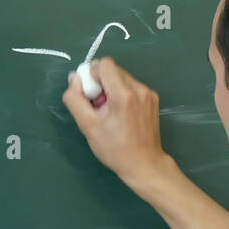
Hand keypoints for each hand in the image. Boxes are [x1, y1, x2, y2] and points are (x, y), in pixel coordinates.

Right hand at [62, 57, 171, 188]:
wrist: (144, 164)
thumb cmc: (114, 149)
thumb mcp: (88, 126)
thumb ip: (75, 99)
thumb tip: (74, 78)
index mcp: (124, 94)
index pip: (105, 64)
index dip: (93, 75)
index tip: (91, 95)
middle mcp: (140, 89)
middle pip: (114, 70)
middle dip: (102, 83)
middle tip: (99, 107)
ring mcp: (149, 93)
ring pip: (123, 77)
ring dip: (112, 89)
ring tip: (111, 113)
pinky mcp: (153, 99)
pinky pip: (132, 86)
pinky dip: (123, 94)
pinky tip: (122, 114)